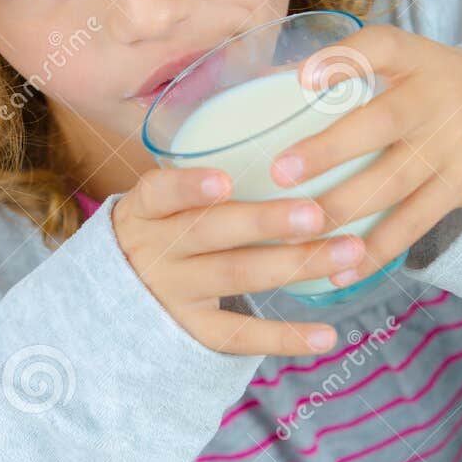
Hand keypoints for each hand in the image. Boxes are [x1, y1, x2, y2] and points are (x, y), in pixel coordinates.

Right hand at [111, 167, 369, 357]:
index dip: (189, 187)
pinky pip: (241, 336)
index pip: (160, 193)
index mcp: (146, 210)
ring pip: (237, 276)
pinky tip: (328, 336)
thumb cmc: (161, 231)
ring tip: (350, 252)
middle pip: (211, 234)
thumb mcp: (160, 203)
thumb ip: (204, 176)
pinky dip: (286, 337)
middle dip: (266, 222)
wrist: (112, 302)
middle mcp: (156, 250)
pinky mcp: (193, 331)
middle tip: (317, 214)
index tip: (226, 180)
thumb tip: (288, 124)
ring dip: (297, 264)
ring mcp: (174, 293)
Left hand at [268, 25, 461, 274]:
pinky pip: (411, 226)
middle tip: (280, 172)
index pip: (381, 46)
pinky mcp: (456, 190)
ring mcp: (448, 148)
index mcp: (413, 59)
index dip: (343, 59)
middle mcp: (432, 101)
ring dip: (341, 210)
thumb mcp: (404, 60)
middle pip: (380, 124)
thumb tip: (265, 79)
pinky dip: (374, 253)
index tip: (302, 79)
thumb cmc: (430, 84)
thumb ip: (346, 66)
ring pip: (391, 184)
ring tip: (294, 232)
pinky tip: (337, 271)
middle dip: (328, 150)